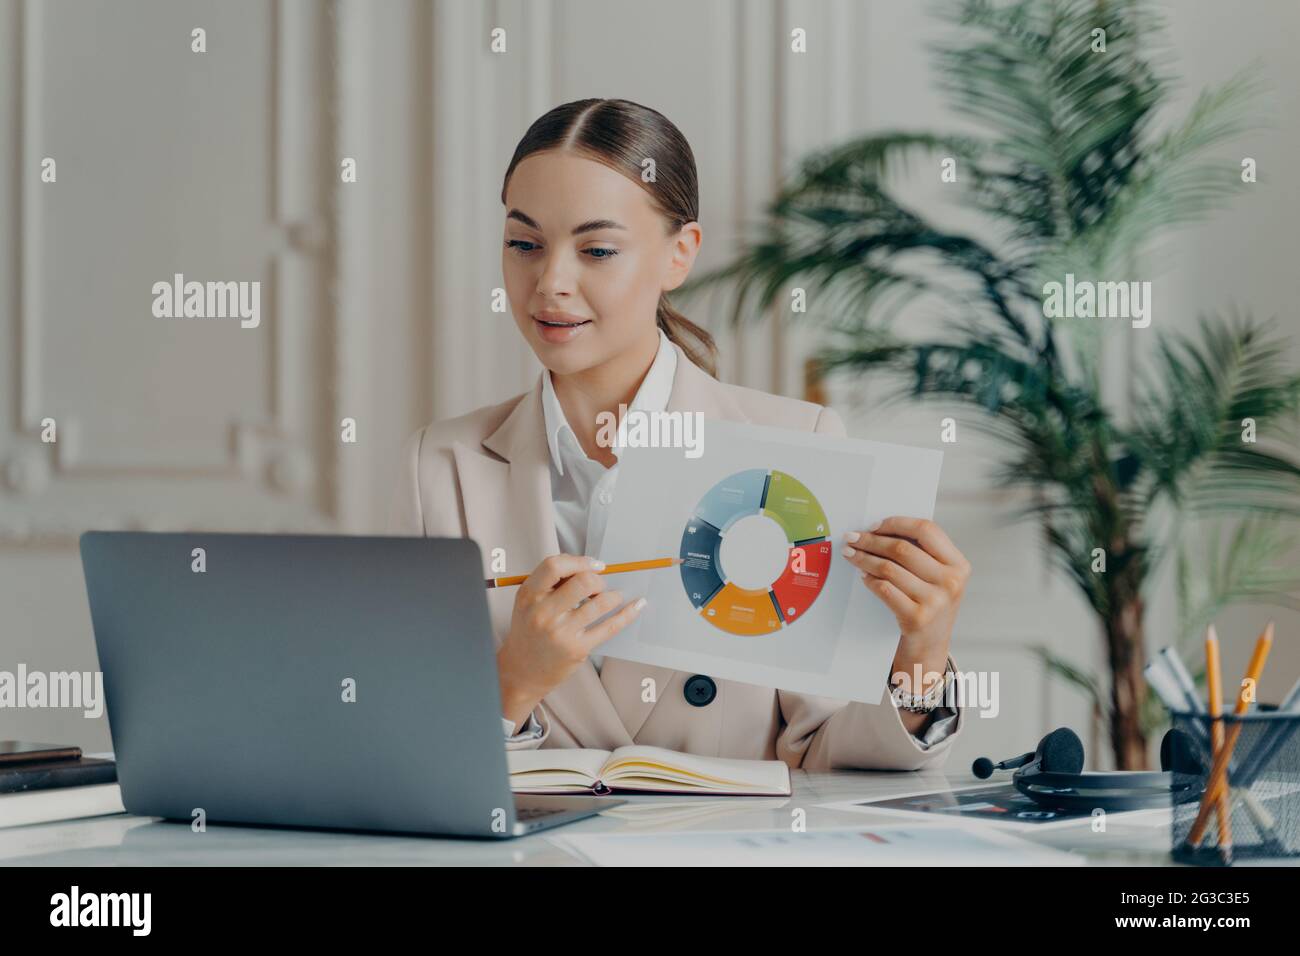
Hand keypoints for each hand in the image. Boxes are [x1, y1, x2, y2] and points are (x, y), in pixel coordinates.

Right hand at [496, 554, 645, 731]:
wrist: (522, 671)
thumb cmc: (529, 630)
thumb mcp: (528, 602)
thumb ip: (551, 582)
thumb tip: (588, 566)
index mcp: (528, 595)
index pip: (554, 566)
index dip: (579, 561)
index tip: (593, 564)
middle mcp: (543, 613)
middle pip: (582, 582)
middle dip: (598, 580)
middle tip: (599, 585)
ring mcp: (561, 633)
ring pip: (599, 604)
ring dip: (613, 596)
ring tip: (614, 597)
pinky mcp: (577, 649)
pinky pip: (609, 627)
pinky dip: (627, 614)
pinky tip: (637, 605)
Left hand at [841, 516, 969, 682]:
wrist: (931, 646)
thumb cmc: (930, 604)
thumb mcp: (939, 578)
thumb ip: (922, 553)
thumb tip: (880, 528)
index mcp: (959, 565)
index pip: (927, 530)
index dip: (897, 523)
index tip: (874, 525)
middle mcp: (951, 582)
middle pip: (903, 548)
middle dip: (871, 540)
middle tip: (852, 538)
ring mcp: (935, 602)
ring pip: (889, 568)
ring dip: (864, 558)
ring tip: (851, 554)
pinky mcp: (917, 618)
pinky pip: (884, 589)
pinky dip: (869, 580)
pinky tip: (862, 575)